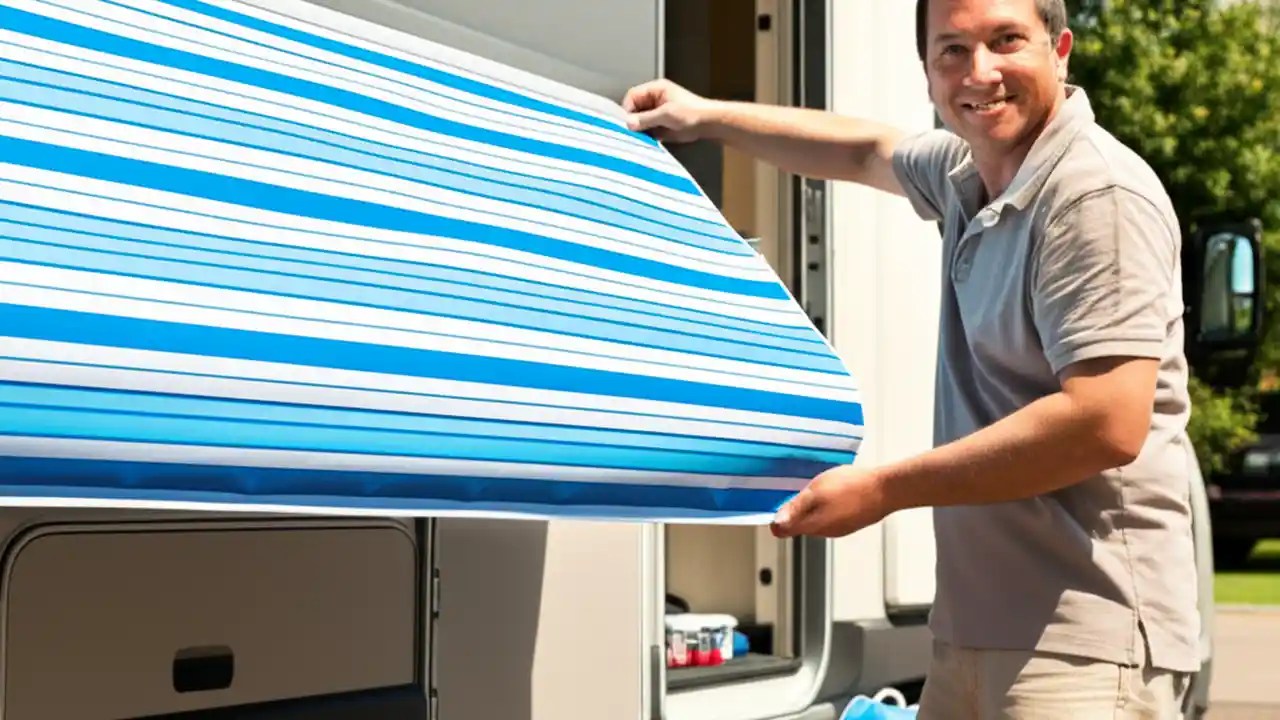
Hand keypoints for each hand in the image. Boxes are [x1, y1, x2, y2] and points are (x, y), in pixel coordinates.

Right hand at [621, 79, 719, 142]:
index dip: (627, 108)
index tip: (626, 122)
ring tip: (638, 138)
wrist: (709, 124)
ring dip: (638, 130)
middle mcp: (654, 99)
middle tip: (630, 132)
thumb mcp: (667, 114)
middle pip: (634, 109)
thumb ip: (647, 118)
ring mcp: (657, 112)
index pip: (632, 96)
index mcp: (656, 89)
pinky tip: (644, 142)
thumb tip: (629, 123)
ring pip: (639, 121)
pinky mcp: (660, 125)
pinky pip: (647, 130)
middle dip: (632, 121)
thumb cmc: (693, 112)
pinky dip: (645, 136)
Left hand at [770, 465, 892, 538]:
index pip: (783, 531)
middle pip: (799, 525)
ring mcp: (839, 528)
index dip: (776, 518)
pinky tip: (837, 492)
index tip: (777, 504)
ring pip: (816, 519)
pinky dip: (828, 505)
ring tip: (821, 488)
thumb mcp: (817, 491)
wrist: (886, 490)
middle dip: (796, 510)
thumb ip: (795, 508)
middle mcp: (824, 532)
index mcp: (812, 526)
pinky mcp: (850, 522)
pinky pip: (831, 516)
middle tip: (801, 489)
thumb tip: (776, 524)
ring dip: (813, 506)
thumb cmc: (852, 488)